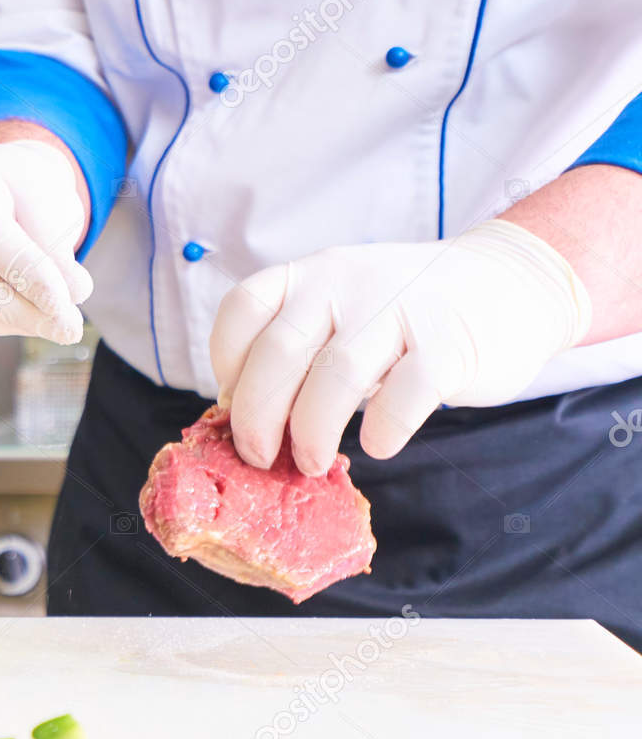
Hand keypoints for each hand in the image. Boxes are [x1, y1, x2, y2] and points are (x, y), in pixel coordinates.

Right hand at [0, 139, 92, 343]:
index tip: (66, 309)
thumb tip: (73, 293)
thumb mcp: (49, 196)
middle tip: (67, 329)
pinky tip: (24, 317)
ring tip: (52, 322)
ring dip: (10, 322)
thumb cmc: (20, 185)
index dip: (32, 281)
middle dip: (21, 311)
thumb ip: (57, 242)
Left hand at [211, 220, 591, 474]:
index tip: (231, 404)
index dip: (226, 364)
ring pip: (334, 377)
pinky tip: (378, 443)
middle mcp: (346, 284)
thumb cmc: (404, 315)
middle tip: (259, 457)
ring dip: (311, 433)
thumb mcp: (340, 310)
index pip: (243, 310)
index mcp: (310, 275)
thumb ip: (295, 348)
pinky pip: (404, 395)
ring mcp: (400, 308)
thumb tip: (241, 418)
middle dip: (256, 417)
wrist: (512, 283)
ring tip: (312, 463)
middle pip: (278, 354)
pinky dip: (383, 429)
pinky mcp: (451, 343)